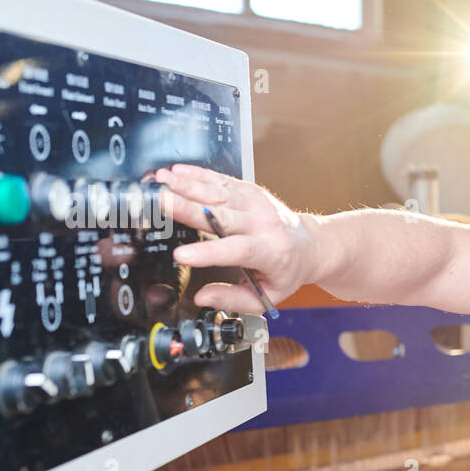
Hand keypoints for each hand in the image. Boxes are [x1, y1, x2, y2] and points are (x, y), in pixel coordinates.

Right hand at [153, 164, 316, 314]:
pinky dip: (198, 174)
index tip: (181, 255)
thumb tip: (204, 298)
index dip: (208, 253)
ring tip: (162, 181)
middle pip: (222, 215)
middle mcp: (263, 223)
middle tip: (163, 202)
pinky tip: (177, 171)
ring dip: (187, 185)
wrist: (308, 245)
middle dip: (189, 208)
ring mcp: (256, 203)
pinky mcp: (249, 190)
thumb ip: (234, 299)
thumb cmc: (286, 271)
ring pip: (218, 193)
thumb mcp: (268, 296)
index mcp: (270, 251)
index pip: (237, 250)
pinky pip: (221, 180)